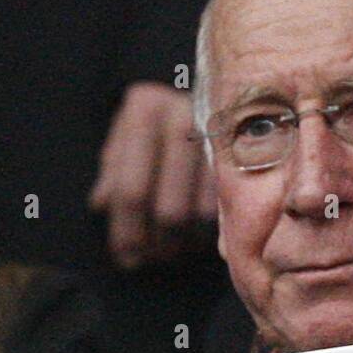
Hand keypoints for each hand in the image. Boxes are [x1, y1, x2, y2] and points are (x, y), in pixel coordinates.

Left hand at [89, 82, 216, 268]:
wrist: (223, 92)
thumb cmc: (162, 124)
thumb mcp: (128, 137)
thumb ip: (114, 169)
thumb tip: (101, 206)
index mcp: (146, 108)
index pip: (130, 190)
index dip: (125, 232)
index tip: (124, 257)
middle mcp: (186, 116)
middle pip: (169, 212)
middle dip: (156, 245)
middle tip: (149, 259)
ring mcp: (223, 138)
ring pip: (200, 218)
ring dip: (183, 245)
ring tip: (169, 251)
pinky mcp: (250, 159)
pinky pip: (227, 213)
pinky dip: (207, 234)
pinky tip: (194, 238)